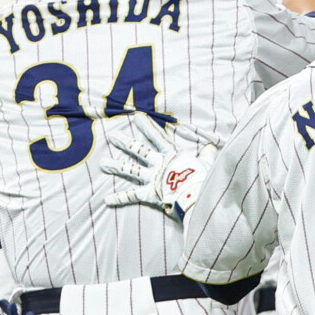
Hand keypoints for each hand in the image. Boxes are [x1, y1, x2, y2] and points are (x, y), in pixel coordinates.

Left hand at [99, 112, 216, 221]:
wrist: (197, 197)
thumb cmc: (203, 179)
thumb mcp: (207, 164)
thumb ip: (207, 155)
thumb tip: (212, 146)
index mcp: (172, 154)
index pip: (157, 136)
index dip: (147, 125)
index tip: (137, 115)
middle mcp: (158, 164)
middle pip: (138, 150)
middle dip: (125, 142)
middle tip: (112, 135)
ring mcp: (152, 178)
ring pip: (130, 170)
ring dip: (116, 166)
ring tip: (102, 163)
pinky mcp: (149, 194)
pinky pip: (132, 196)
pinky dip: (119, 198)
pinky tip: (106, 199)